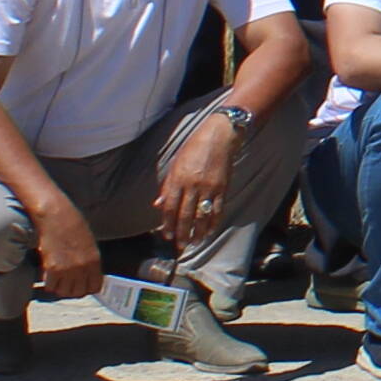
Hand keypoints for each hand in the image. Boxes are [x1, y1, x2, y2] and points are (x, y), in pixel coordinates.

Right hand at [28, 193, 105, 300]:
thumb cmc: (71, 224)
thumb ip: (89, 261)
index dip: (86, 288)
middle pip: (79, 293)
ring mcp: (68, 269)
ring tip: (56, 278)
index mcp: (95, 261)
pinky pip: (51, 287)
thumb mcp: (88, 243)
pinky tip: (47, 274)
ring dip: (59, 287)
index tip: (80, 285)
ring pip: (64, 292)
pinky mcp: (53, 268)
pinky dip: (48, 283)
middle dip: (72, 289)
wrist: (55, 215)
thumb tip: (85, 276)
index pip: (95, 287)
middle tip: (65, 282)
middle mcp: (83, 267)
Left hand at [151, 107, 237, 239]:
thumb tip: (158, 204)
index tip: (167, 235)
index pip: (170, 206)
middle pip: (185, 214)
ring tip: (194, 242)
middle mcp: (192, 185)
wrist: (220, 136)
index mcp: (178, 178)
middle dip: (181, 232)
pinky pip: (217, 209)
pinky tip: (209, 231)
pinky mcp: (222, 188)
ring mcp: (208, 187)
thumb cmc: (195, 147)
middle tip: (180, 245)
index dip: (168, 223)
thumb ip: (167, 185)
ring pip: (201, 215)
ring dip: (197, 231)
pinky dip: (213, 222)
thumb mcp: (176, 163)